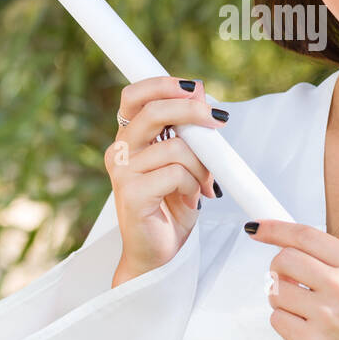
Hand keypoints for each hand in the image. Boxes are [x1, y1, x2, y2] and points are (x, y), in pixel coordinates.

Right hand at [105, 76, 228, 283]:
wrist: (158, 254)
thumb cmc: (171, 207)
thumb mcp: (186, 161)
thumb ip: (188, 130)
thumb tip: (200, 91)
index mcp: (129, 139)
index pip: (134, 96)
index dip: (163, 85)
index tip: (195, 88)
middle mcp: (120, 151)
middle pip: (153, 111)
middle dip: (191, 111)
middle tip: (218, 120)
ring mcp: (122, 173)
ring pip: (175, 148)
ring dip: (201, 166)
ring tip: (203, 185)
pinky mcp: (130, 194)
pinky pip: (175, 174)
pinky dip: (193, 185)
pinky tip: (192, 199)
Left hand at [246, 218, 338, 339]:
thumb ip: (331, 261)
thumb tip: (287, 245)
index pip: (306, 236)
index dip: (275, 229)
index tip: (258, 228)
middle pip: (284, 260)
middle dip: (278, 270)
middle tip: (288, 281)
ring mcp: (327, 315)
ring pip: (275, 291)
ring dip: (281, 299)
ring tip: (303, 310)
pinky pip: (277, 319)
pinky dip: (284, 322)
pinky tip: (304, 328)